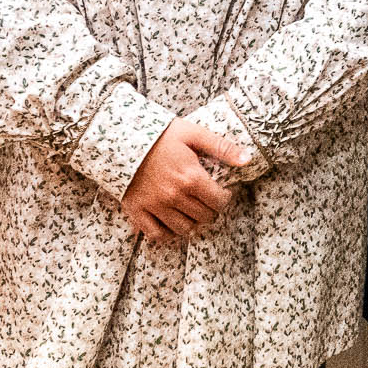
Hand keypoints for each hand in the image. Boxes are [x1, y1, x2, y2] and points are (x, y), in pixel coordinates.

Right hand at [122, 112, 251, 242]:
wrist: (120, 138)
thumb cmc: (159, 134)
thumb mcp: (193, 134)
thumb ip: (221, 147)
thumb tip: (248, 159)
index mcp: (191, 177)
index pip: (219, 202)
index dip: (224, 198)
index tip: (220, 192)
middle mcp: (174, 196)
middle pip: (204, 217)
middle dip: (210, 210)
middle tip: (206, 200)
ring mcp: (155, 205)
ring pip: (184, 229)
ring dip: (192, 222)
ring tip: (191, 211)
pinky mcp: (137, 210)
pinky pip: (156, 234)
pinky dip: (167, 233)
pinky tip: (171, 223)